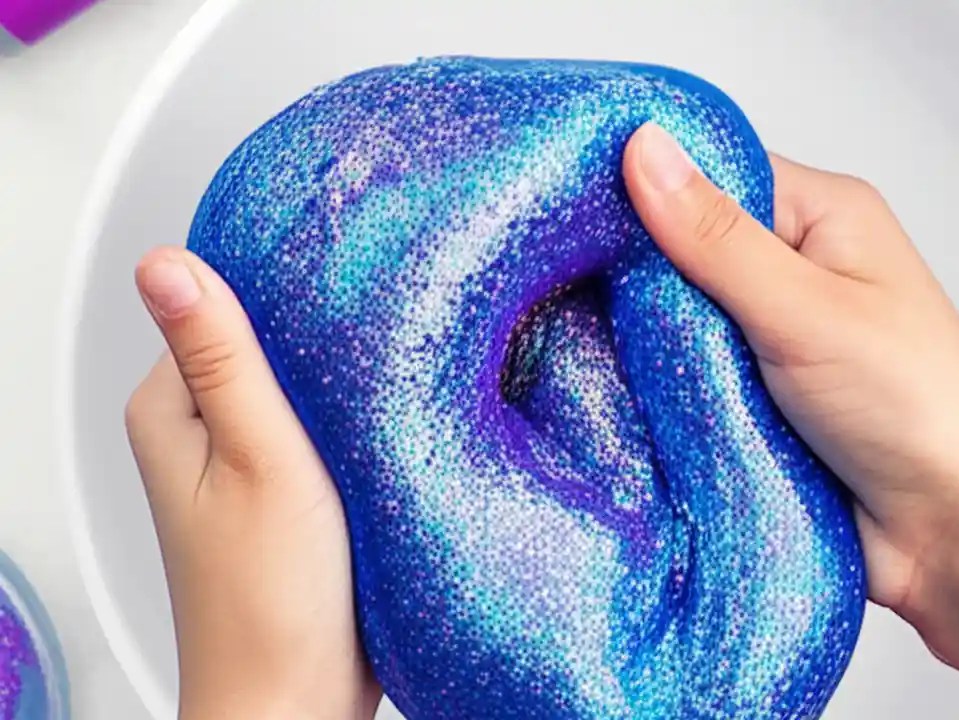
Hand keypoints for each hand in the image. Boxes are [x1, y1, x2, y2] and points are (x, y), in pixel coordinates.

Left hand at [125, 248, 380, 719]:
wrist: (296, 701)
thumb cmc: (265, 604)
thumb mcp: (255, 459)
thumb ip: (220, 359)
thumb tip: (165, 264)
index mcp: (171, 411)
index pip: (227, 304)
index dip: (292, 287)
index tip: (348, 283)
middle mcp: (201, 432)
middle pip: (269, 342)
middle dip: (326, 338)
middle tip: (383, 342)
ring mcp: (247, 462)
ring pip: (304, 387)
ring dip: (348, 384)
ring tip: (392, 386)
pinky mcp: (290, 491)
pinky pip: (327, 429)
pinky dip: (359, 424)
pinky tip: (390, 427)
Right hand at [622, 123, 958, 718]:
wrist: (955, 536)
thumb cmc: (918, 408)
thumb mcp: (807, 309)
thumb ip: (718, 237)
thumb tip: (647, 149)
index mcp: (823, 217)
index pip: (714, 173)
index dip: (647, 188)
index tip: (577, 208)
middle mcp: (797, 270)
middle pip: (684, 252)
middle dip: (639, 280)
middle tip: (583, 299)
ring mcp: (771, 339)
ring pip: (676, 324)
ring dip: (650, 348)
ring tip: (608, 361)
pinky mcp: (753, 401)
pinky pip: (684, 382)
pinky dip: (662, 394)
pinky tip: (630, 403)